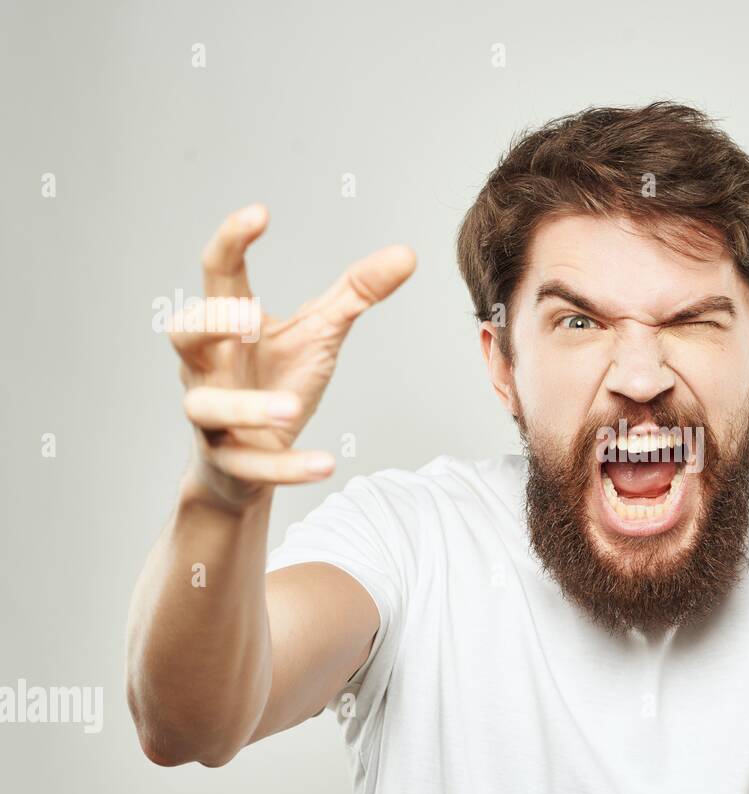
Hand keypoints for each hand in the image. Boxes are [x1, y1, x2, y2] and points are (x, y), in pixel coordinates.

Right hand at [171, 204, 415, 507]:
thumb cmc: (277, 381)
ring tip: (290, 407)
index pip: (219, 275)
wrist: (249, 463)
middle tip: (251, 314)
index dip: (231, 242)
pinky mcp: (228, 463)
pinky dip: (287, 466)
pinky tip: (326, 465)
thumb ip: (355, 294)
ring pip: (207, 407)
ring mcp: (211, 417)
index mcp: (229, 326)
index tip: (260, 213)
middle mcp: (207, 366)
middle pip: (183, 334)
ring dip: (247, 407)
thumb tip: (407, 254)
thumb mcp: (318, 334)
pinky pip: (250, 467)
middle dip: (210, 322)